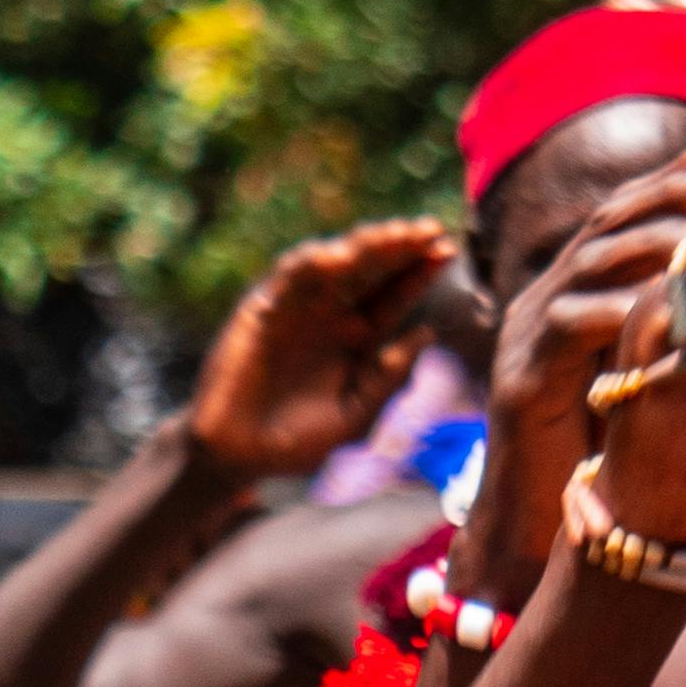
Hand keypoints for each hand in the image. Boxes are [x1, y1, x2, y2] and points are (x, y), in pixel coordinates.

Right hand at [185, 220, 458, 481]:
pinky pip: (290, 276)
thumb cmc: (298, 443)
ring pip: (336, 263)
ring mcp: (298, 308)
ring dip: (365, 245)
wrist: (239, 456)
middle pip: (372, 270)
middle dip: (400, 247)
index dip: (419, 271)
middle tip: (430, 230)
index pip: (394, 295)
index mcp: (358, 339)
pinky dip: (313, 262)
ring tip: (395, 235)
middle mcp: (331, 315)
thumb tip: (428, 332)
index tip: (447, 249)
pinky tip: (342, 258)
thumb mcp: (356, 416)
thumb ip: (389, 377)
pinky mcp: (263, 307)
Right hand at [466, 141, 685, 589]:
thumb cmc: (611, 465)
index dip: (677, 178)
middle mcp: (550, 301)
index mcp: (582, 293)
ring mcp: (530, 337)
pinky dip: (619, 308)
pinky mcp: (521, 381)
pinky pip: (569, 327)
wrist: (540, 545)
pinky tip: (670, 302)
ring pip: (590, 262)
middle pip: (610, 222)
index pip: (629, 215)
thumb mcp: (656, 378)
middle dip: (672, 192)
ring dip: (657, 239)